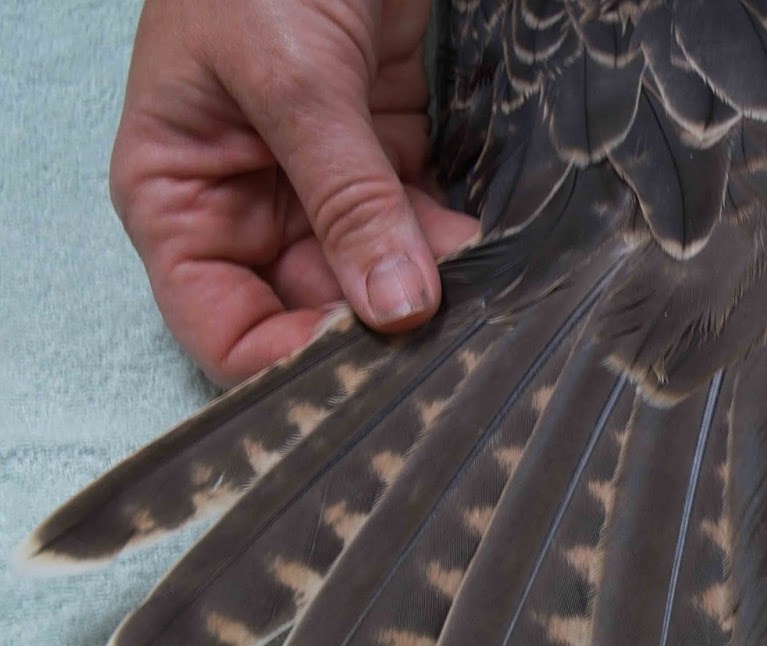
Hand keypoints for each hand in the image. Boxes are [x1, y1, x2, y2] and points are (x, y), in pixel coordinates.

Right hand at [110, 0, 479, 385]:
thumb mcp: (290, 76)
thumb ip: (344, 193)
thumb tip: (396, 310)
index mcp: (184, 196)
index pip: (225, 327)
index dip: (290, 364)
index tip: (372, 368)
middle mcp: (256, 207)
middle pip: (317, 314)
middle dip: (384, 331)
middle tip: (455, 345)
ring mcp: (331, 187)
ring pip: (384, 278)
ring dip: (438, 295)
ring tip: (491, 302)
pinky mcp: (396, 158)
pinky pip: (430, 227)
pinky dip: (465, 247)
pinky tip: (502, 257)